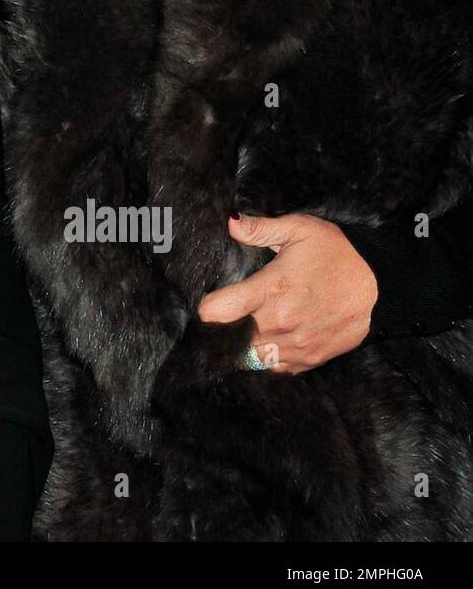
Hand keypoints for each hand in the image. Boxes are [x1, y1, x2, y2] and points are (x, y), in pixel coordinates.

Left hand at [197, 212, 378, 372]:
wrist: (381, 283)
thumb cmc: (336, 252)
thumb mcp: (299, 229)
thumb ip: (259, 229)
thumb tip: (230, 222)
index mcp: (272, 289)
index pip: (219, 311)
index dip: (207, 307)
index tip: (209, 302)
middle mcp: (281, 322)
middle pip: (232, 338)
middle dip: (224, 328)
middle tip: (228, 315)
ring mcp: (297, 344)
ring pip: (251, 357)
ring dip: (244, 345)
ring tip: (246, 328)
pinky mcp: (311, 358)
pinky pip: (276, 367)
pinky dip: (267, 357)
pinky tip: (269, 339)